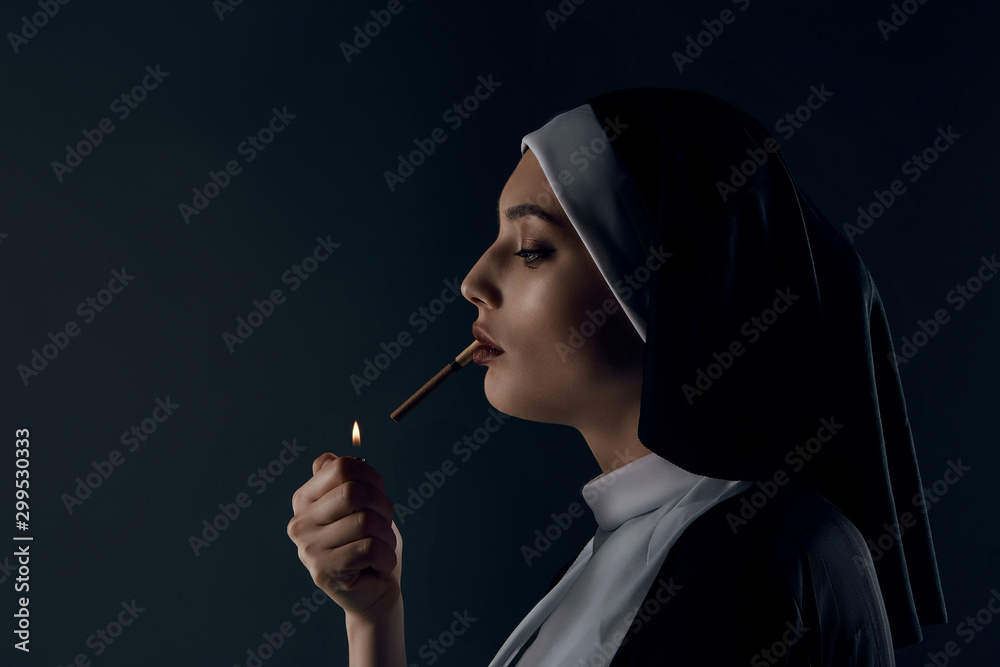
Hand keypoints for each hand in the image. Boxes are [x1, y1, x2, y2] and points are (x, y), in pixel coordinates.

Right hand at [287, 453, 402, 624]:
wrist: (375, 591)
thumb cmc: (371, 542)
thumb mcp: (363, 503)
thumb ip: (343, 478)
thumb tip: (327, 458)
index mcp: (305, 498)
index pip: (341, 466)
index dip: (372, 477)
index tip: (378, 495)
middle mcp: (299, 521)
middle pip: (353, 492)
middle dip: (383, 506)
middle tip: (384, 523)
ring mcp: (307, 548)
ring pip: (364, 522)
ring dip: (386, 535)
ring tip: (381, 548)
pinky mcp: (323, 571)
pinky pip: (369, 548)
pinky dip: (386, 557)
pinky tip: (379, 565)